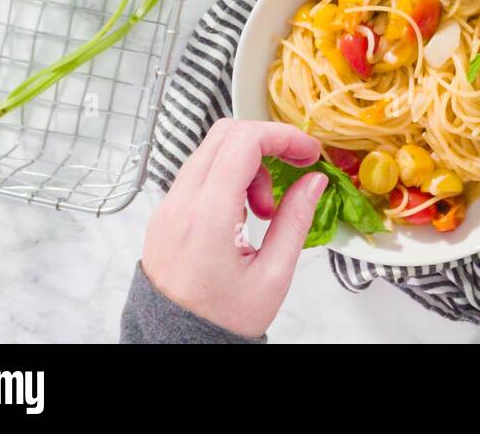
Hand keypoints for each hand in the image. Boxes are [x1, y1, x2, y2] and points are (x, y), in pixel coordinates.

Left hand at [141, 118, 324, 337]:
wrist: (174, 345)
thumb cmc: (221, 320)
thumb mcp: (272, 276)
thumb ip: (296, 221)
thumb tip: (314, 182)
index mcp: (207, 217)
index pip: (243, 141)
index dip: (283, 136)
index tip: (309, 152)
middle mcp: (180, 203)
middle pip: (225, 134)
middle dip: (268, 142)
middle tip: (295, 166)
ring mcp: (168, 206)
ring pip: (211, 151)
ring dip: (248, 164)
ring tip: (266, 209)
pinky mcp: (166, 213)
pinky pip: (200, 174)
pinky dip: (229, 178)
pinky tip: (244, 213)